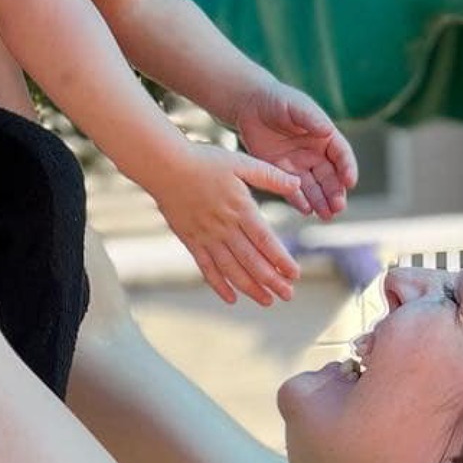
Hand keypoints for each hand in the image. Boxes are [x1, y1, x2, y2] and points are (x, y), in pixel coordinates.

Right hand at [150, 140, 304, 305]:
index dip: (281, 260)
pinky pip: (207, 268)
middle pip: (252, 261)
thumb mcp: (241, 162)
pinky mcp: (191, 241)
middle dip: (272, 281)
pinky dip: (219, 285)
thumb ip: (271, 175)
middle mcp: (225, 228)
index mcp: (241, 209)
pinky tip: (232, 298)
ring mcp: (206, 237)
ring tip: (267, 301)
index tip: (295, 274)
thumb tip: (298, 184)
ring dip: (250, 288)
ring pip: (231, 270)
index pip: (266, 241)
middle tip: (288, 295)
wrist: (165, 166)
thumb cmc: (204, 161)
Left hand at [221, 78, 358, 219]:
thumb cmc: (277, 100)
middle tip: (339, 208)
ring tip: (327, 216)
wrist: (250, 106)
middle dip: (335, 193)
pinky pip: (292, 190)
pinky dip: (299, 201)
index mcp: (325, 137)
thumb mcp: (296, 106)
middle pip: (330, 177)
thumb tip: (327, 131)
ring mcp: (299, 165)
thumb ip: (311, 118)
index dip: (347, 168)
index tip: (350, 182)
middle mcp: (316, 154)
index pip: (341, 155)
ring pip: (314, 188)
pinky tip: (306, 211)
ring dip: (321, 202)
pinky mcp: (281, 172)